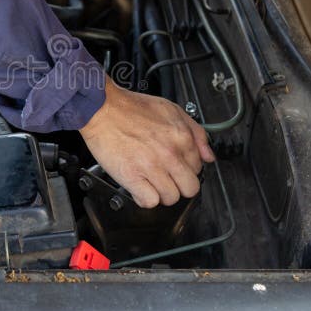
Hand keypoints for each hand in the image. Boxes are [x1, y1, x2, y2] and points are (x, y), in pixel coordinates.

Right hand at [79, 77, 214, 207]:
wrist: (102, 108)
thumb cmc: (131, 107)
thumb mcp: (171, 110)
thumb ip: (196, 132)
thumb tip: (208, 155)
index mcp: (181, 137)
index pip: (198, 168)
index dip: (185, 168)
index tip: (175, 166)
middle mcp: (170, 154)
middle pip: (189, 189)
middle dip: (179, 185)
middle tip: (166, 178)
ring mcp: (151, 167)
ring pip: (170, 198)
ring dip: (161, 193)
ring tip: (150, 181)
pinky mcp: (132, 176)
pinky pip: (149, 202)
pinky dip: (144, 198)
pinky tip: (139, 187)